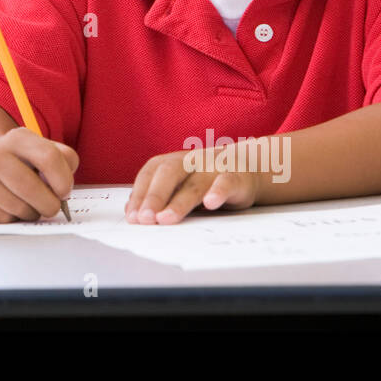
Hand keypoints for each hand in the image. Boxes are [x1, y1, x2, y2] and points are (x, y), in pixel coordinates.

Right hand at [0, 126, 78, 222]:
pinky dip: (13, 220)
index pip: (49, 158)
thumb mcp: (47, 152)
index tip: (64, 192)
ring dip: (32, 213)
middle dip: (50, 205)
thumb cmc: (27, 165)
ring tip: (28, 204)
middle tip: (51, 206)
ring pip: (19, 208)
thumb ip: (65, 163)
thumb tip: (62, 192)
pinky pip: (4, 220)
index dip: (63, 180)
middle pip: (32, 188)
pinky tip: (10, 208)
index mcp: (17, 138)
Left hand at [125, 145, 261, 223]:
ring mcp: (213, 168)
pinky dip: (218, 192)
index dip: (139, 194)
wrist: (247, 168)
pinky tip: (210, 203)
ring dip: (179, 202)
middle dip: (154, 196)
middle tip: (145, 219)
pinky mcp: (236, 177)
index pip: (150, 174)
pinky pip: (226, 182)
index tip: (132, 217)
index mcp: (171, 162)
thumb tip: (132, 213)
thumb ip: (157, 196)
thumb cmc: (205, 181)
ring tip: (166, 219)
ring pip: (194, 183)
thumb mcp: (179, 186)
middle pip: (168, 174)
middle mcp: (190, 161)